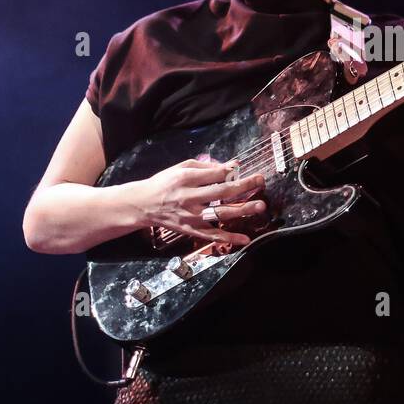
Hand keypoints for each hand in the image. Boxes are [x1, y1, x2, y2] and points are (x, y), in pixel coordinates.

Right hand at [137, 158, 264, 245]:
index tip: (246, 169)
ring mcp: (191, 215)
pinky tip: (245, 239)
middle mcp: (189, 197)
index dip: (233, 171)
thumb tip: (232, 165)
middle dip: (244, 186)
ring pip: (220, 214)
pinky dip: (229, 238)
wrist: (143, 204)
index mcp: (186, 178)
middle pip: (221, 192)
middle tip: (261, 181)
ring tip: (260, 206)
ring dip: (242, 210)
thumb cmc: (164, 183)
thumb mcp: (181, 167)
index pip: (215, 174)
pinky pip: (213, 235)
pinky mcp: (191, 230)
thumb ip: (206, 166)